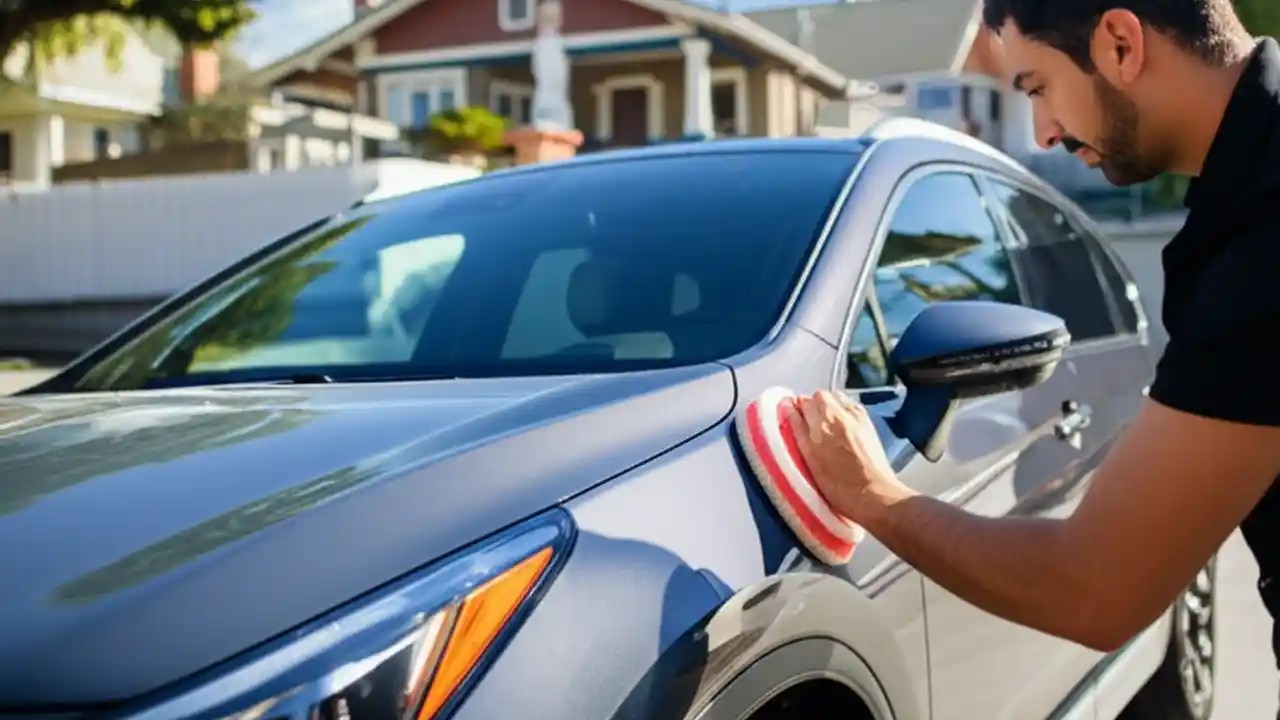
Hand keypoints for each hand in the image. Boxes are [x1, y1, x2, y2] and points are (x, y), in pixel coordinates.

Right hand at [782, 390, 912, 523]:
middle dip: (811, 405)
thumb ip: (798, 434)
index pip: (798, 405)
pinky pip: (849, 404)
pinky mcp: (867, 421)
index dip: (794, 412)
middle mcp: (836, 418)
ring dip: (827, 405)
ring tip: (827, 423)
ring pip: (834, 397)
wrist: (875, 494)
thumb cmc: (840, 488)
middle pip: (817, 396)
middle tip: (810, 424)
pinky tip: (842, 424)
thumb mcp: (811, 464)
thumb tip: (789, 412)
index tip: (793, 420)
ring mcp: (853, 417)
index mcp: (817, 430)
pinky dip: (842, 408)